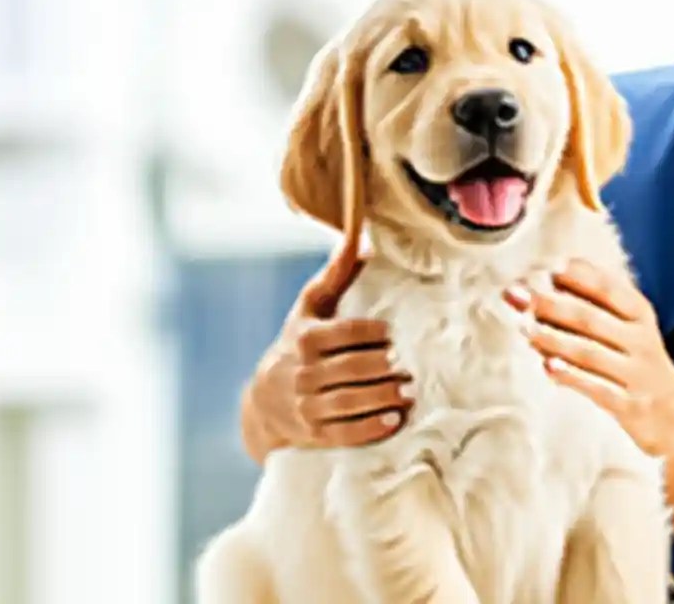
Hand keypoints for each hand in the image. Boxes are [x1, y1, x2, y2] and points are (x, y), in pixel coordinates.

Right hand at [245, 252, 413, 456]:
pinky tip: (394, 420)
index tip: (392, 333)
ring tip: (409, 391)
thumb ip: (334, 276)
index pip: (343, 333)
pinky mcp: (315, 433)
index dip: (371, 332)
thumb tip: (359, 239)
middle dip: (383, 366)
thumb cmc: (298, 344)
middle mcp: (303, 372)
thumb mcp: (309, 309)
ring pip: (350, 401)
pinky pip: (345, 432)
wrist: (263, 401)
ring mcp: (308, 406)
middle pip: (351, 368)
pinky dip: (371, 428)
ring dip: (383, 397)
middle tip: (409, 364)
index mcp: (305, 338)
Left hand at [502, 259, 673, 459]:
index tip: (548, 268)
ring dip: (553, 339)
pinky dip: (570, 376)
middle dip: (550, 304)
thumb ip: (598, 307)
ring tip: (524, 329)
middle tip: (517, 294)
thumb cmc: (640, 367)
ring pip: (589, 352)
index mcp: (640, 315)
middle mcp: (640, 340)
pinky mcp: (628, 404)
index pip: (608, 288)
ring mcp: (635, 373)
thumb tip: (550, 283)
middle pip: (590, 318)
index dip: (577, 277)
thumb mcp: (631, 331)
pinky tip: (547, 367)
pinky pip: (595, 387)